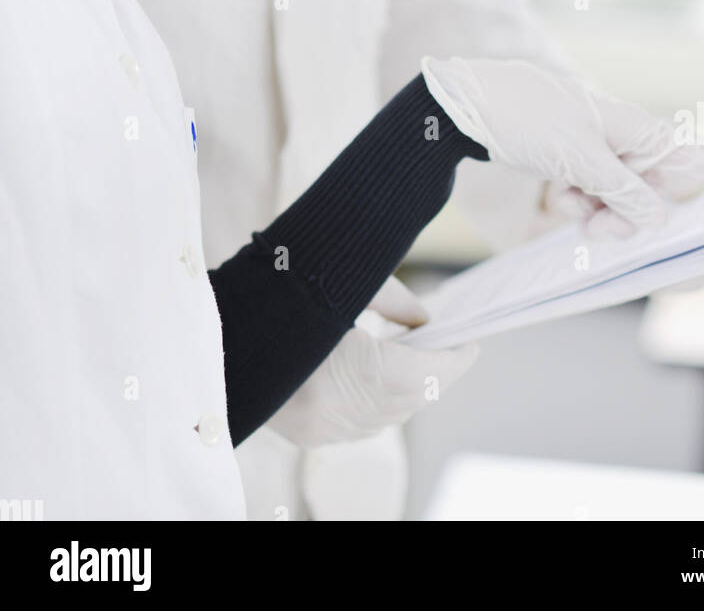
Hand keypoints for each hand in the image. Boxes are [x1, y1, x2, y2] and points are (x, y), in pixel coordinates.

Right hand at [269, 277, 478, 446]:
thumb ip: (394, 301)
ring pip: (387, 419)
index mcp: (355, 371)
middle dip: (436, 376)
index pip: (427, 374)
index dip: (455, 361)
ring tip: (420, 358)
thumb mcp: (345, 282)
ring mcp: (322, 428)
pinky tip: (381, 379)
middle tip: (452, 348)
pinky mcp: (306, 433)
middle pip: (411, 400)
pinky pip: (359, 426)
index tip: (473, 344)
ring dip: (409, 393)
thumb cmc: (284, 291)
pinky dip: (379, 405)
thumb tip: (425, 321)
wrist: (217, 327)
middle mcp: (341, 410)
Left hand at [422, 57, 703, 239]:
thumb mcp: (579, 158)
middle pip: (656, 199)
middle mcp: (627, 145)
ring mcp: (603, 158)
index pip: (697, 158)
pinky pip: (598, 204)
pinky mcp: (579, 169)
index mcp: (637, 132)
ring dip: (600, 217)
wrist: (470, 106)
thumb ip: (623, 193)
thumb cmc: (528, 117)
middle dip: (631, 219)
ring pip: (625, 209)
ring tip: (568, 201)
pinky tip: (559, 196)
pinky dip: (583, 209)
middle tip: (593, 219)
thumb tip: (657, 218)